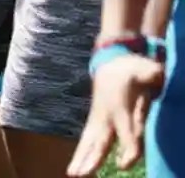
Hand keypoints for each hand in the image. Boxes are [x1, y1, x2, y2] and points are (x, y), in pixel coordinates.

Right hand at [67, 54, 164, 175]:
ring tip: (73, 175)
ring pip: (90, 143)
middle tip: (83, 174)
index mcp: (121, 106)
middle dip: (93, 158)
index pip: (127, 132)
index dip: (127, 148)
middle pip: (101, 142)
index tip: (124, 166)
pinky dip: (80, 156)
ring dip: (82, 159)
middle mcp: (107, 116)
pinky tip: (75, 171)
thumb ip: (152, 75)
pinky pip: (87, 142)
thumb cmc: (132, 69)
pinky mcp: (95, 124)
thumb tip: (157, 75)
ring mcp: (99, 121)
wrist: (109, 65)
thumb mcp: (146, 70)